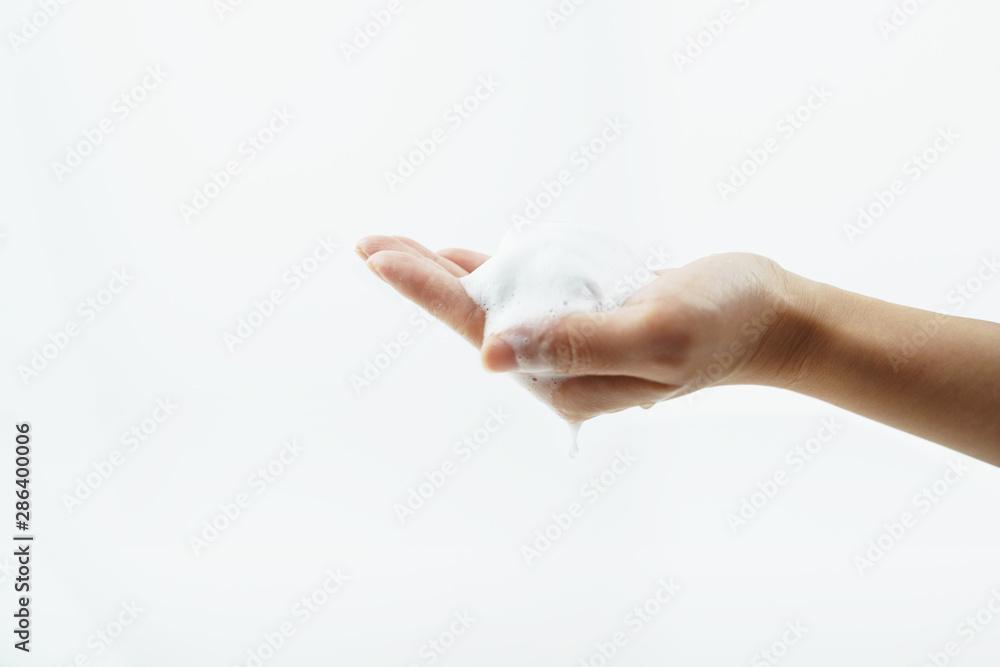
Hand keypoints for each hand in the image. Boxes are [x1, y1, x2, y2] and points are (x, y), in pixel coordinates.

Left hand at [356, 235, 796, 421]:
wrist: (768, 316)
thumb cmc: (722, 322)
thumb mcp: (657, 332)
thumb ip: (576, 343)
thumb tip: (489, 355)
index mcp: (566, 380)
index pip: (481, 330)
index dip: (427, 289)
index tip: (379, 254)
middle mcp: (558, 369)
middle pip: (474, 318)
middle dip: (421, 280)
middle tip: (370, 244)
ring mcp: (569, 344)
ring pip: (493, 304)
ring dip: (446, 275)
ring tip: (397, 248)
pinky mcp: (583, 317)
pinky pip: (525, 293)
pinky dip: (490, 272)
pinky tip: (457, 258)